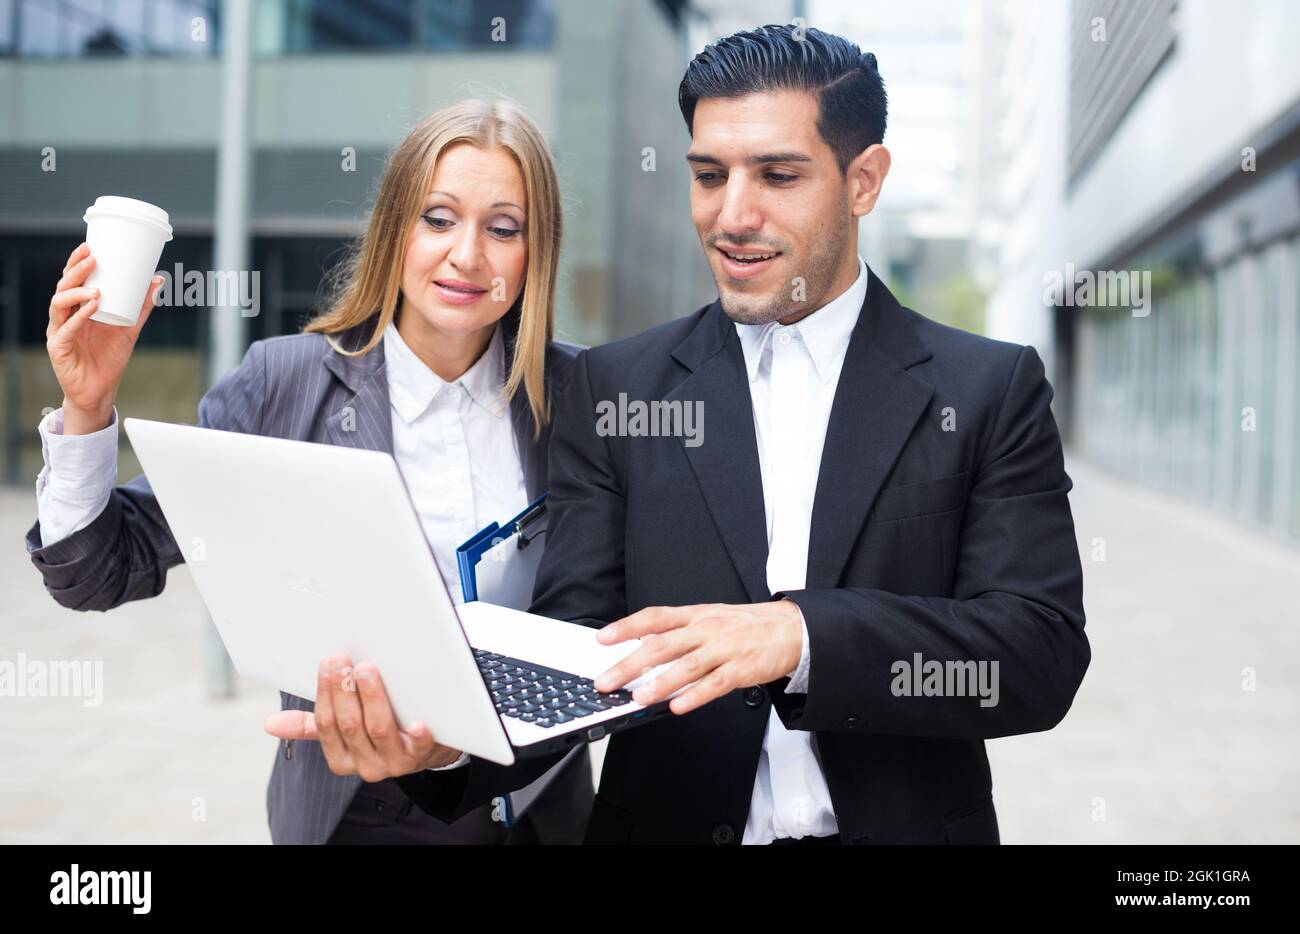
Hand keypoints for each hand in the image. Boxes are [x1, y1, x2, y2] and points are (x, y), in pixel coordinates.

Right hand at [46, 241, 164, 433]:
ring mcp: (59, 331)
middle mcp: (64, 316)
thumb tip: (158, 279)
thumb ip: (142, 306)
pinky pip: (66, 329)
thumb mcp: (130, 328)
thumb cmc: (110, 357)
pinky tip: (91, 307)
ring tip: (96, 289)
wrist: (100, 390)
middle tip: (91, 258)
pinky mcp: (58, 348)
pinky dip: (79, 317)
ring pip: (59, 304)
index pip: (72, 280)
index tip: (89, 246)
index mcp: (77, 308)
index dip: (77, 262)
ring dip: (77, 293)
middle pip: (63, 287)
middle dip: (75, 271)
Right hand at [263, 655, 463, 778]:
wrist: (429, 750)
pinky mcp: (422, 757)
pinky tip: (417, 721)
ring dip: (372, 698)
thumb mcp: (345, 732)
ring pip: (378, 729)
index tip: (328, 662)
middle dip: (343, 690)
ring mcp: (394, 762)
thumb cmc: (380, 732)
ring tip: (367, 669)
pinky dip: (417, 735)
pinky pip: (418, 747)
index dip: (325, 693)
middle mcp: (365, 764)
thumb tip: (269, 724)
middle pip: (349, 725)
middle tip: (343, 660)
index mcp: (341, 757)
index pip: (326, 724)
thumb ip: (312, 725)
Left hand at [593, 600, 803, 715]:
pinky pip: (715, 684)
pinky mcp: (742, 669)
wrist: (792, 628)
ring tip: (639, 697)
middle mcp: (706, 629)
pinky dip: (695, 695)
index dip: (627, 627)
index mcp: (696, 615)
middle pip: (663, 645)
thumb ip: (680, 631)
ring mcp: (724, 649)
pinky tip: (679, 706)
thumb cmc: (747, 626)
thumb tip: (644, 644)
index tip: (603, 638)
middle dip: (630, 663)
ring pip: (687, 666)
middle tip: (607, 680)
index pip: (655, 617)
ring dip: (661, 683)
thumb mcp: (711, 617)